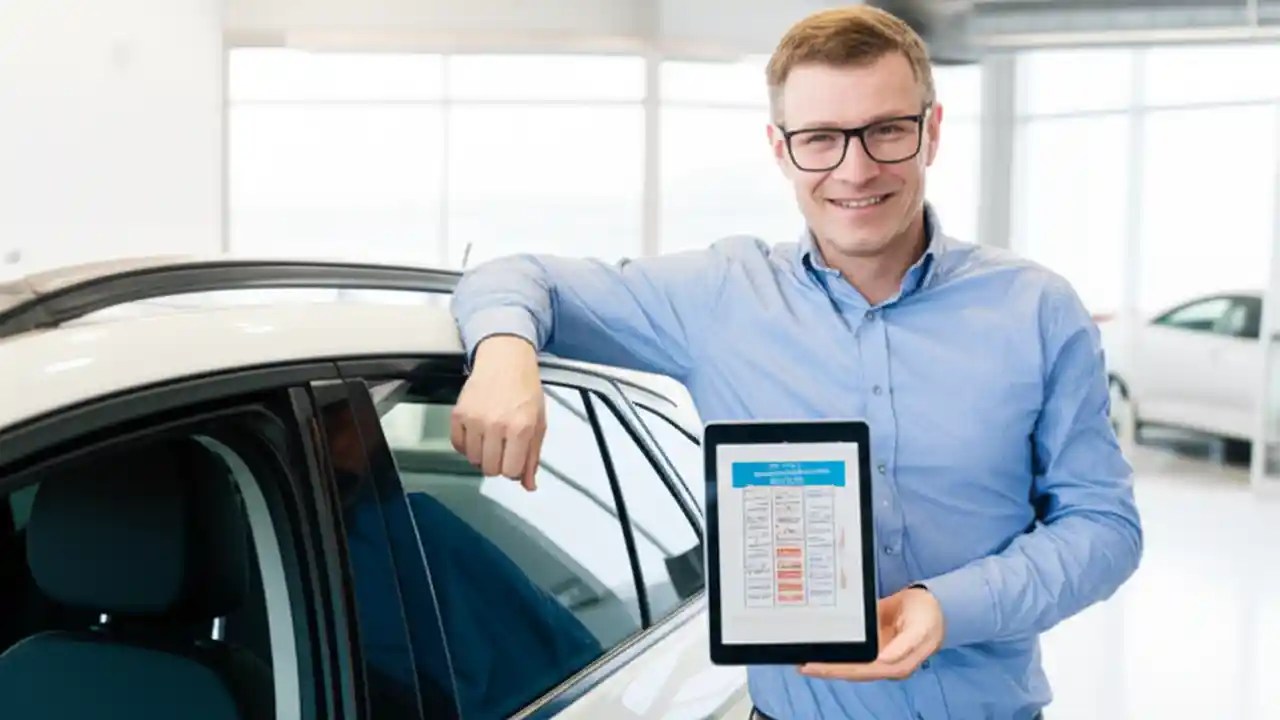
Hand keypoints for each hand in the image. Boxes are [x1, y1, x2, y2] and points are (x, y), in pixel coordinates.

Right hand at [450, 335, 546, 489]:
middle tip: (503, 447)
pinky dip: (466, 445)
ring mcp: (475, 420)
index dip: (513, 469)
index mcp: (521, 428)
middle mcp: (497, 425)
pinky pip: (457, 445)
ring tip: (491, 437)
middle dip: (498, 464)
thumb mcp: (538, 423)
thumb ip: (533, 457)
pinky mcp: (458, 414)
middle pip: (490, 470)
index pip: (511, 471)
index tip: (514, 459)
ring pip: (473, 460)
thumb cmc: (525, 389)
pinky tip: (477, 433)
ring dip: (482, 455)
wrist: (505, 359)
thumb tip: (528, 486)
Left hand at [799, 586, 944, 681]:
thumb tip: (884, 660)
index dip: (836, 670)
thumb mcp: (920, 629)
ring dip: (828, 662)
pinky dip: (837, 650)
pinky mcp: (874, 644)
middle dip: (826, 669)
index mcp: (896, 665)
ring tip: (804, 659)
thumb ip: (904, 645)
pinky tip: (822, 646)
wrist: (934, 605)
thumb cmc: (928, 617)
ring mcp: (878, 655)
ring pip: (849, 663)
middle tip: (801, 664)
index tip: (814, 667)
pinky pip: (852, 650)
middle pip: (850, 670)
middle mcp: (884, 664)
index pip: (860, 671)